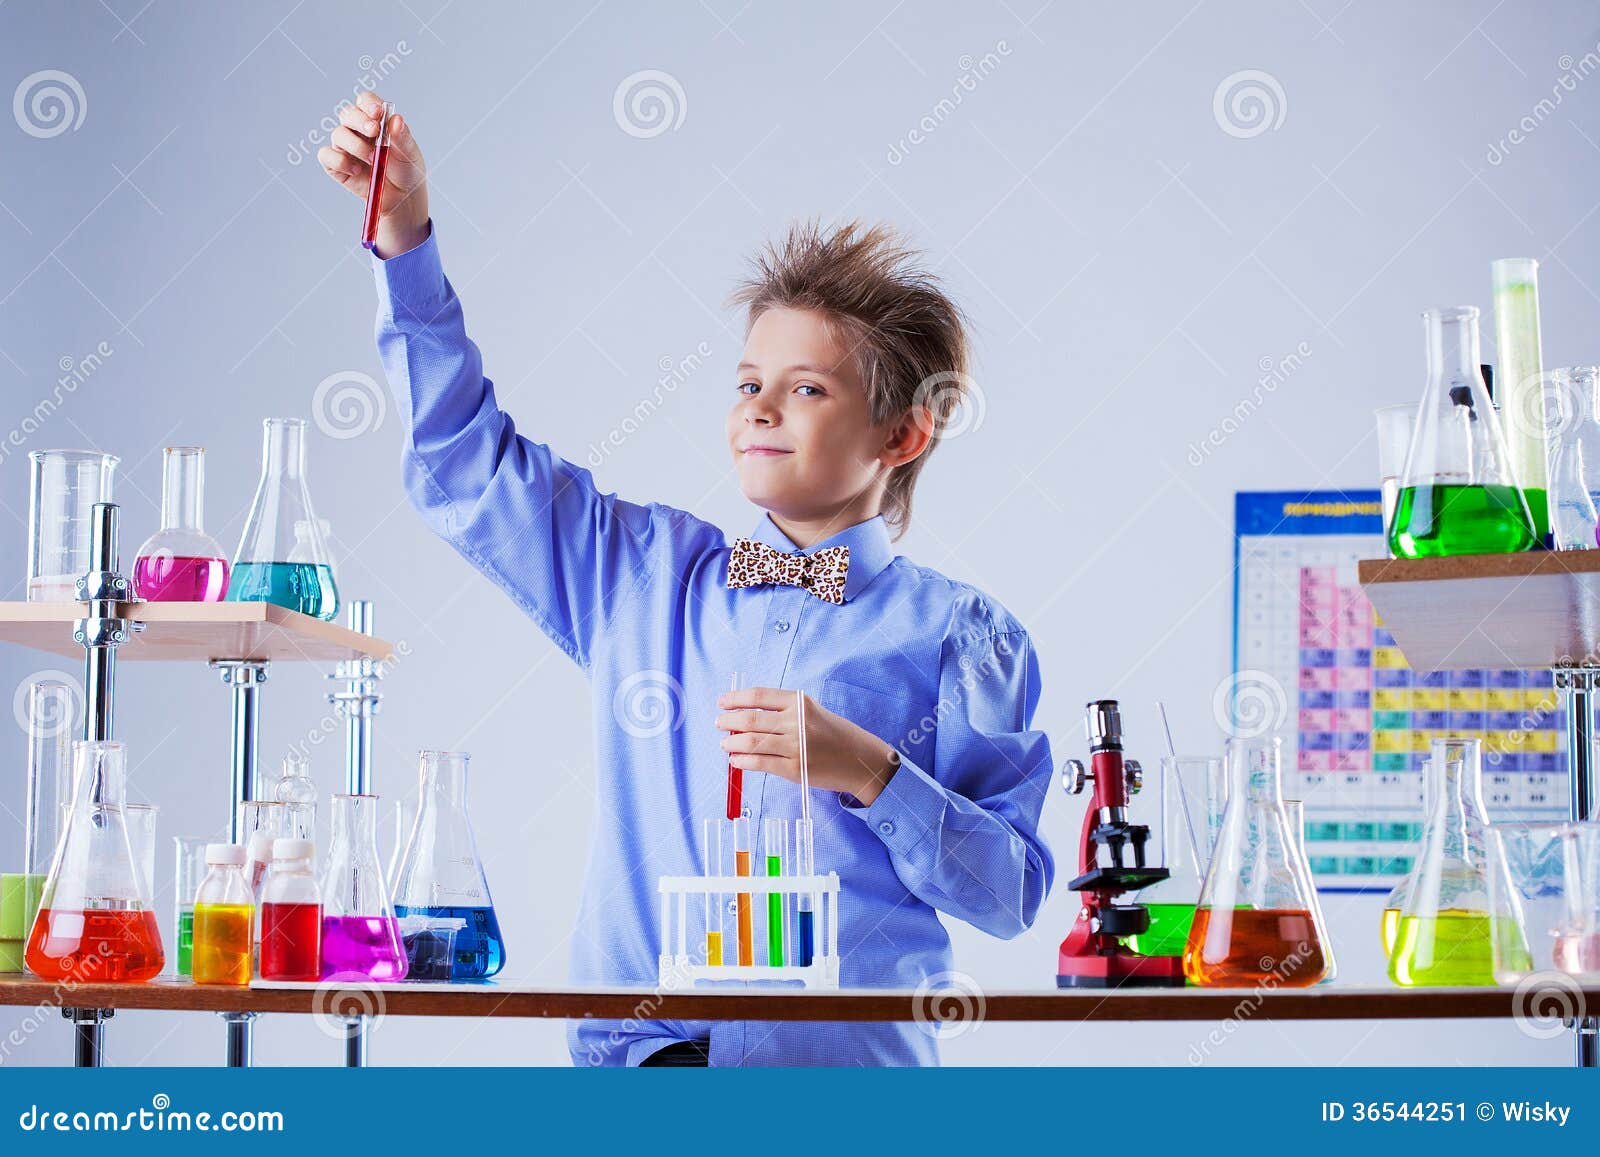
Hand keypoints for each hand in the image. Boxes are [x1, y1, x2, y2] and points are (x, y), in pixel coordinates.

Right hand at [316, 91, 429, 256]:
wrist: (402, 198)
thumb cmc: (406, 171)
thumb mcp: (410, 153)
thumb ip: (403, 136)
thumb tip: (396, 119)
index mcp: (375, 120)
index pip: (365, 101)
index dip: (369, 103)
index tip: (378, 113)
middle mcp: (356, 130)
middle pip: (348, 113)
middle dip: (359, 121)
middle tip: (375, 132)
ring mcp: (344, 146)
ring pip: (338, 134)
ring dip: (357, 146)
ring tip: (374, 160)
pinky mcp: (335, 164)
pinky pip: (327, 155)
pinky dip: (340, 161)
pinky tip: (356, 170)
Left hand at [716, 687, 899, 805]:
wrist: (860, 760)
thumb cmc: (834, 735)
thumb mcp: (811, 713)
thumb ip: (783, 713)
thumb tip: (744, 718)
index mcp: (800, 703)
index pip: (758, 696)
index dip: (735, 699)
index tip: (722, 702)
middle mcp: (797, 722)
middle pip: (750, 719)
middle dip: (728, 721)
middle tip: (719, 723)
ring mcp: (796, 746)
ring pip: (751, 742)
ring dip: (732, 743)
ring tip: (725, 744)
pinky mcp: (795, 769)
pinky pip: (760, 763)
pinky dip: (743, 761)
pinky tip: (736, 760)